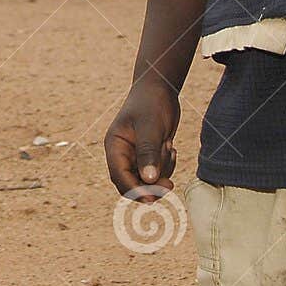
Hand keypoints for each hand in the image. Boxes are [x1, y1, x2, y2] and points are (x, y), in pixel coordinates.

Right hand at [104, 79, 179, 199]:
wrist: (160, 87)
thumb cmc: (151, 102)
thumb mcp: (150, 127)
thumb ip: (148, 153)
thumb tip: (148, 180)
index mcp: (115, 146)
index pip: (119, 177)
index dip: (135, 190)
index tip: (153, 197)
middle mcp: (123, 153)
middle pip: (132, 183)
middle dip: (151, 185)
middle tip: (170, 185)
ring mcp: (136, 155)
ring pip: (148, 179)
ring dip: (162, 169)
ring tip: (168, 145)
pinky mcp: (149, 154)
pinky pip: (158, 171)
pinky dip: (167, 165)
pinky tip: (170, 145)